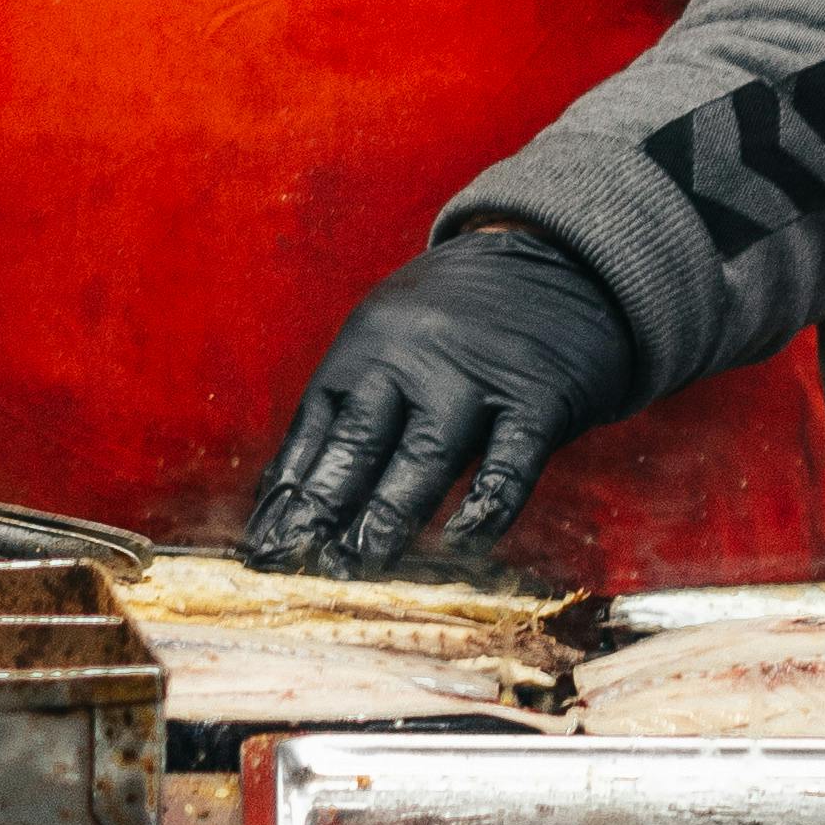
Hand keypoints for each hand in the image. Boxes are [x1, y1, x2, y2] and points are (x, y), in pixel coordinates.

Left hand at [240, 227, 635, 578]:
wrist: (559, 262)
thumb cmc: (458, 320)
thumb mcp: (391, 339)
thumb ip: (347, 409)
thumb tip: (284, 496)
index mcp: (369, 344)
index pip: (317, 427)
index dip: (289, 491)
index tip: (264, 546)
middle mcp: (416, 356)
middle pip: (361, 439)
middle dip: (324, 505)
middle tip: (296, 560)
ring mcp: (477, 377)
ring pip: (425, 454)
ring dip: (389, 513)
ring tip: (358, 562)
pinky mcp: (538, 397)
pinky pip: (509, 462)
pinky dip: (485, 506)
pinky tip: (462, 542)